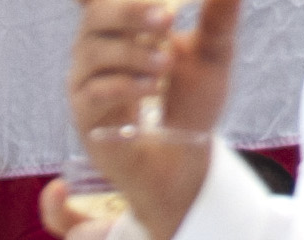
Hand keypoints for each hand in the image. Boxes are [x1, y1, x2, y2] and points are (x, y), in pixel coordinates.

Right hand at [73, 0, 240, 239]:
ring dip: (133, 55)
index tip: (166, 5)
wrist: (181, 159)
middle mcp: (100, 46)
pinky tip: (152, 90)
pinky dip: (124, 87)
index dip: (130, 0)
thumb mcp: (213, 56)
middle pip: (97, 14)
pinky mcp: (85, 113)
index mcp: (127, 24)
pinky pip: (94, 92)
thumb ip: (218, 20)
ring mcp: (87, 79)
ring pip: (94, 52)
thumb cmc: (190, 104)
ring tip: (166, 65)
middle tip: (167, 17)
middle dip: (130, 12)